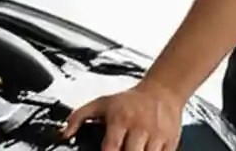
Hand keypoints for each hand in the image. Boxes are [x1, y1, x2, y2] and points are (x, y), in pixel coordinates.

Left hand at [61, 81, 183, 150]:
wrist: (162, 91)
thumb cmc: (129, 101)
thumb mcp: (101, 103)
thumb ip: (79, 117)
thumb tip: (64, 134)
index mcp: (121, 119)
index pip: (111, 147)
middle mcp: (140, 127)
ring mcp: (157, 136)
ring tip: (132, 150)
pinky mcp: (171, 142)